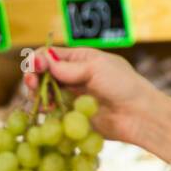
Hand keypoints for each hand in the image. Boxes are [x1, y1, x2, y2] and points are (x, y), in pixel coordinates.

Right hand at [26, 46, 170, 163]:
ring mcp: (71, 96)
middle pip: (42, 74)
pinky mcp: (72, 116)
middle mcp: (72, 76)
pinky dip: (46, 110)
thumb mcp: (96, 68)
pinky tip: (49, 111)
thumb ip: (68, 67)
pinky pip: (52, 112)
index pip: (49, 54)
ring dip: (38, 95)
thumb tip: (41, 61)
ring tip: (44, 100)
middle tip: (32, 84)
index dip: (37, 60)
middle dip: (33, 77)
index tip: (35, 68)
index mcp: (79, 59)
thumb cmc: (123, 85)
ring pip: (44, 93)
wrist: (138, 115)